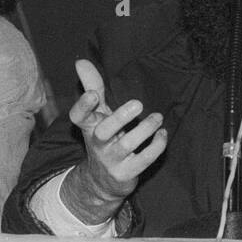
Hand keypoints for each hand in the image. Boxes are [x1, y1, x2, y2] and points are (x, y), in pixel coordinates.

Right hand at [61, 59, 166, 224]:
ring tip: (158, 117)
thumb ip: (92, 86)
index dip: (83, 106)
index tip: (93, 94)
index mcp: (89, 126)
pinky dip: (156, 146)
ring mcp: (111, 160)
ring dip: (146, 129)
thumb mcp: (97, 114)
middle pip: (104, 132)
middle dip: (120, 117)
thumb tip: (80, 61)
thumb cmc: (104, 137)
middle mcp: (98, 143)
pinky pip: (144, 160)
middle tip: (138, 103)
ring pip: (128, 145)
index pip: (78, 117)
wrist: (102, 180)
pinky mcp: (126, 174)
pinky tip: (163, 134)